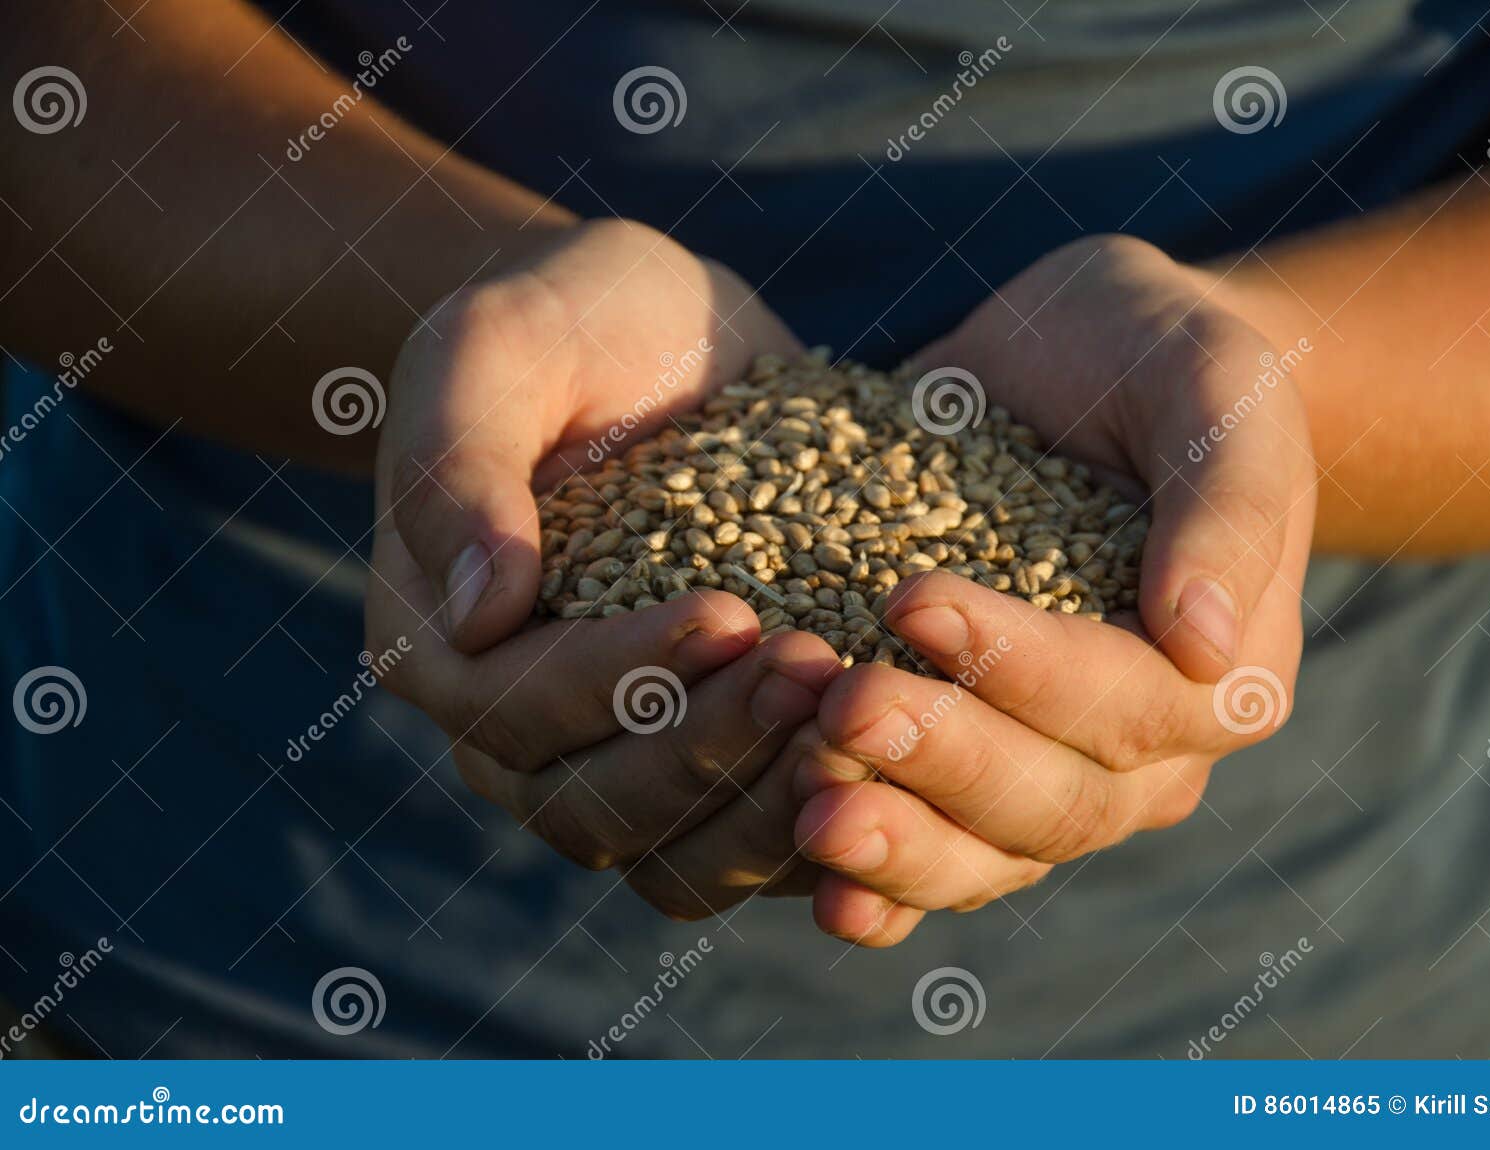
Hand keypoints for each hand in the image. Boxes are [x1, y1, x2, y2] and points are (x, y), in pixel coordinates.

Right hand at [365, 218, 834, 917]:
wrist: (663, 340)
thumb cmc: (569, 326)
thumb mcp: (498, 349)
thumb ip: (460, 466)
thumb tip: (479, 612)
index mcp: (443, 647)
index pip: (516, 707)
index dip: (621, 677)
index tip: (730, 613)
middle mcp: (520, 734)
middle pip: (596, 807)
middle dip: (707, 748)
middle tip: (812, 670)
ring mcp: (618, 762)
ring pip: (679, 857)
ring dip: (769, 804)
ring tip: (859, 716)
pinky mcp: (714, 763)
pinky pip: (756, 844)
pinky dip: (820, 829)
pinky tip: (899, 778)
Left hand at [790, 234, 1316, 943]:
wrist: (1076, 366)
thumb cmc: (1153, 362)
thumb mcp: (1212, 390)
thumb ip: (1226, 506)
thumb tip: (1205, 645)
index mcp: (1225, 676)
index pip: (1125, 702)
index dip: (1019, 667)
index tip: (912, 600)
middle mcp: (1149, 753)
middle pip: (1053, 800)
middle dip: (944, 762)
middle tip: (842, 709)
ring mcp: (1059, 772)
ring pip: (991, 853)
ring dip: (903, 847)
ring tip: (811, 818)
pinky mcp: (977, 766)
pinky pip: (941, 852)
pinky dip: (884, 884)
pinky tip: (814, 882)